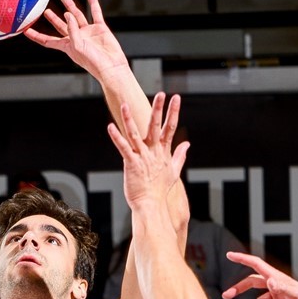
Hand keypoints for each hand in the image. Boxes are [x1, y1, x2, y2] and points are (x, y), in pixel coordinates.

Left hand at [23, 0, 129, 80]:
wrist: (111, 66)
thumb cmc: (92, 61)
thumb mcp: (77, 46)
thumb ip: (71, 29)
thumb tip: (67, 14)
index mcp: (67, 46)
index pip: (48, 40)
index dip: (36, 35)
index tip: (26, 30)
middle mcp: (76, 38)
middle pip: (61, 26)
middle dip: (53, 19)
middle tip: (46, 10)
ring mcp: (88, 32)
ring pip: (77, 16)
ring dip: (70, 6)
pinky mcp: (99, 28)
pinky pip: (95, 12)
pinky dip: (92, 2)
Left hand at [108, 90, 188, 213]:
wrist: (151, 205)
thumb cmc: (159, 190)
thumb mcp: (174, 171)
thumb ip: (179, 155)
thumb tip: (187, 144)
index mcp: (163, 152)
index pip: (170, 128)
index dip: (173, 112)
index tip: (176, 98)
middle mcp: (153, 152)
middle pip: (156, 126)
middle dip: (159, 109)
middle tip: (161, 93)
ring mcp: (142, 157)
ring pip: (135, 134)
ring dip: (129, 119)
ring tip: (124, 104)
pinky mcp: (131, 164)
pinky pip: (123, 148)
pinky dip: (117, 137)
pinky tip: (110, 127)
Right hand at [222, 252, 297, 298]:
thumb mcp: (295, 295)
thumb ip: (281, 288)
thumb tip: (269, 281)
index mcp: (277, 278)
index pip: (256, 265)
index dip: (242, 259)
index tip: (229, 255)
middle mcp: (276, 285)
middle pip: (252, 283)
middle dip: (239, 288)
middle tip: (226, 295)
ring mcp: (278, 297)